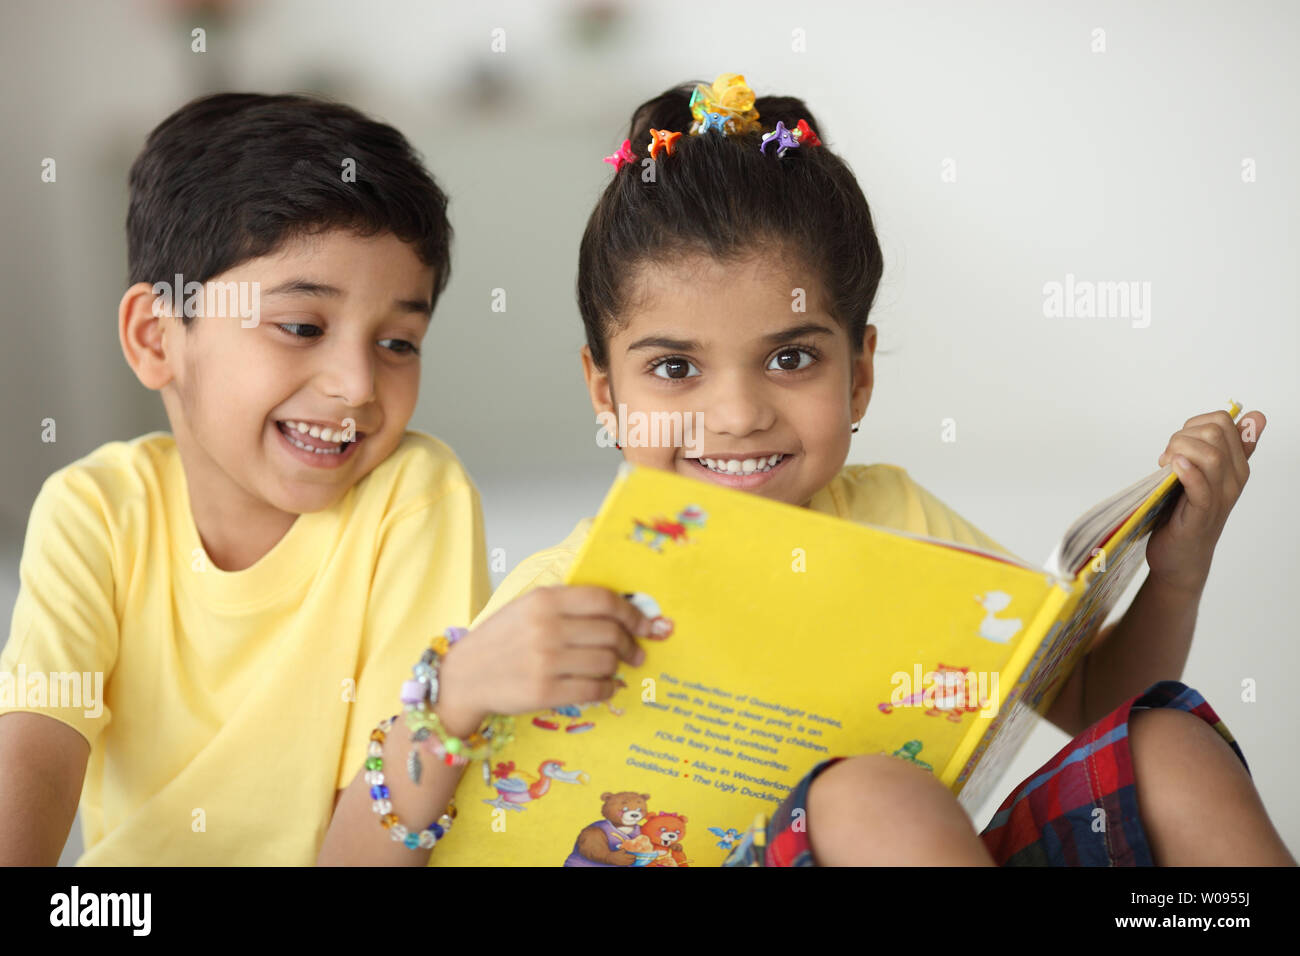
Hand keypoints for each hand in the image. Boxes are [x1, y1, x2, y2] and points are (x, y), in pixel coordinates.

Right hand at [434, 586, 651, 736]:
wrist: (465, 676)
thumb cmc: (502, 640)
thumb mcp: (528, 607)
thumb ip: (569, 606)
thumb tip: (622, 614)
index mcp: (544, 599)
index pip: (603, 600)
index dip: (632, 614)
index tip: (646, 624)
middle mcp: (546, 627)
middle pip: (610, 633)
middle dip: (629, 644)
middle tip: (635, 653)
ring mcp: (546, 660)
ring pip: (606, 662)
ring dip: (616, 668)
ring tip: (613, 670)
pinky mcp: (545, 691)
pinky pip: (593, 689)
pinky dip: (606, 690)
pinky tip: (606, 688)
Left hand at [1147, 409, 1265, 594]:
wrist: (1181, 558)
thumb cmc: (1186, 513)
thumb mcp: (1203, 475)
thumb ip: (1218, 448)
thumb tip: (1253, 416)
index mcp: (1235, 465)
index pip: (1224, 422)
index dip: (1194, 424)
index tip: (1178, 444)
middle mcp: (1233, 479)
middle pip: (1216, 433)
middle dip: (1183, 436)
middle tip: (1167, 457)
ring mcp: (1220, 498)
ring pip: (1211, 456)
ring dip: (1179, 451)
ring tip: (1165, 466)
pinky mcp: (1202, 516)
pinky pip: (1201, 488)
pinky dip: (1187, 473)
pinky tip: (1173, 469)